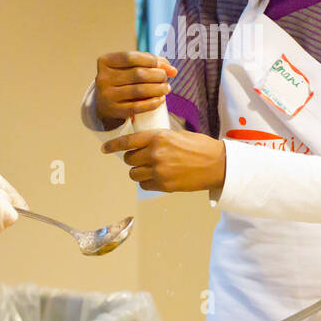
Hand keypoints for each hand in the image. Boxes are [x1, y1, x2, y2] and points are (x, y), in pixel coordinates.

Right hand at [95, 51, 176, 127]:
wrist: (105, 104)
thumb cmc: (122, 80)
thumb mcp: (131, 67)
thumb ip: (151, 63)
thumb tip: (172, 69)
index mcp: (105, 62)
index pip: (131, 57)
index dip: (151, 60)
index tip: (163, 65)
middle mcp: (103, 78)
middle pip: (137, 73)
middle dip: (157, 75)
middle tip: (165, 78)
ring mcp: (107, 95)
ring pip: (139, 90)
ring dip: (158, 89)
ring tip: (166, 88)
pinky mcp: (114, 110)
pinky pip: (137, 107)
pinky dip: (152, 103)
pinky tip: (161, 99)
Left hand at [100, 130, 224, 191]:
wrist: (217, 164)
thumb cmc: (200, 146)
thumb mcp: (178, 134)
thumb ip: (158, 138)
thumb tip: (143, 142)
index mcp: (158, 137)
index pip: (128, 141)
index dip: (113, 145)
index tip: (104, 149)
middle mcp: (155, 153)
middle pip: (129, 159)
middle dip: (132, 159)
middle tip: (141, 158)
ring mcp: (159, 171)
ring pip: (134, 173)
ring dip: (138, 171)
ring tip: (149, 168)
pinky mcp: (164, 185)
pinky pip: (144, 184)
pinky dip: (147, 182)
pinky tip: (157, 177)